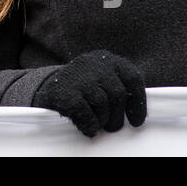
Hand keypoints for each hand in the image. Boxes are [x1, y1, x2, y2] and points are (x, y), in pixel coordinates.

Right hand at [33, 50, 147, 136]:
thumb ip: (119, 87)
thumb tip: (138, 112)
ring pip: (103, 104)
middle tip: (112, 126)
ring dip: (102, 120)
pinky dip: (89, 124)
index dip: (138, 102)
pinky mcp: (65, 90)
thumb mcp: (102, 80)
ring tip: (97, 123)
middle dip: (117, 115)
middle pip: (118, 94)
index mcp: (106, 59)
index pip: (132, 77)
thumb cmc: (82, 88)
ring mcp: (78, 75)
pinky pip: (87, 113)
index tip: (136, 120)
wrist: (48, 88)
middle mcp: (93, 62)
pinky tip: (86, 126)